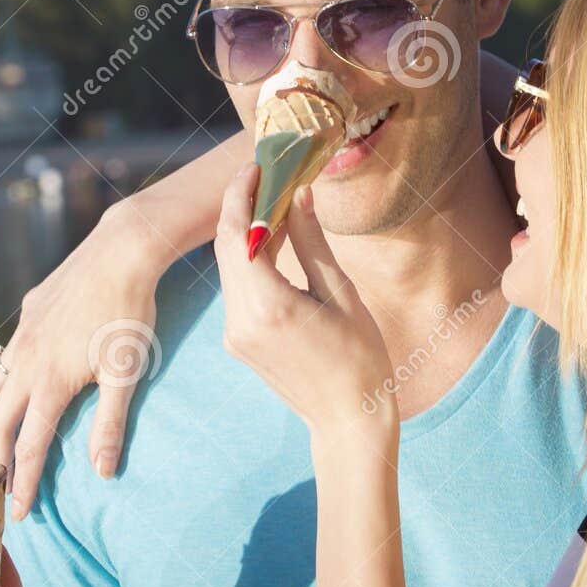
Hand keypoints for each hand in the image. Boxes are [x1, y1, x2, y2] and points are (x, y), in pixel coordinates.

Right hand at [0, 199, 164, 518]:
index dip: (22, 484)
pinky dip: (4, 377)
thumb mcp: (126, 375)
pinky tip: (19, 377)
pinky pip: (6, 353)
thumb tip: (102, 474)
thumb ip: (110, 425)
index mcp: (50, 382)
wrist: (121, 250)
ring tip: (3, 434)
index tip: (18, 513)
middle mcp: (27, 360)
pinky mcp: (29, 310)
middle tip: (1, 479)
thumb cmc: (130, 315)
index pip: (29, 446)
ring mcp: (24, 333)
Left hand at [213, 165, 394, 439]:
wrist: (348, 420)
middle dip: (242, 206)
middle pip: (227, 246)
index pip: (237, 235)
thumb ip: (311, 241)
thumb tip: (299, 194)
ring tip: (277, 200)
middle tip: (268, 174)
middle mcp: (241, 320)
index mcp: (268, 307)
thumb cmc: (359, 358)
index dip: (241, 194)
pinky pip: (238, 287)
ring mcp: (235, 333)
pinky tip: (275, 238)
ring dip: (246, 231)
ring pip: (229, 266)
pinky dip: (250, 258)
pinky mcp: (239, 340)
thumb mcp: (341, 293)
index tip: (257, 165)